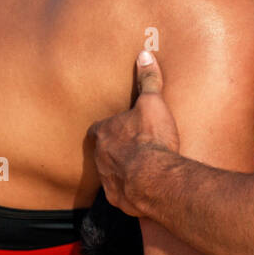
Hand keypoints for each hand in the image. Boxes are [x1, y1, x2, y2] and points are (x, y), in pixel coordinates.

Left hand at [88, 50, 179, 216]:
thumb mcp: (153, 103)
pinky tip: (141, 191)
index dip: (108, 129)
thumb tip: (144, 54)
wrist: (155, 179)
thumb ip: (148, 80)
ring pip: (109, 175)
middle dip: (113, 152)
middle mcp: (100, 158)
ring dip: (120, 173)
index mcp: (104, 134)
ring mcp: (107, 181)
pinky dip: (129, 192)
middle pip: (102, 153)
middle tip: (130, 151)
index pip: (99, 130)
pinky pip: (121, 195)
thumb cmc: (151, 139)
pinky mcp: (118, 200)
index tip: (118, 129)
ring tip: (138, 172)